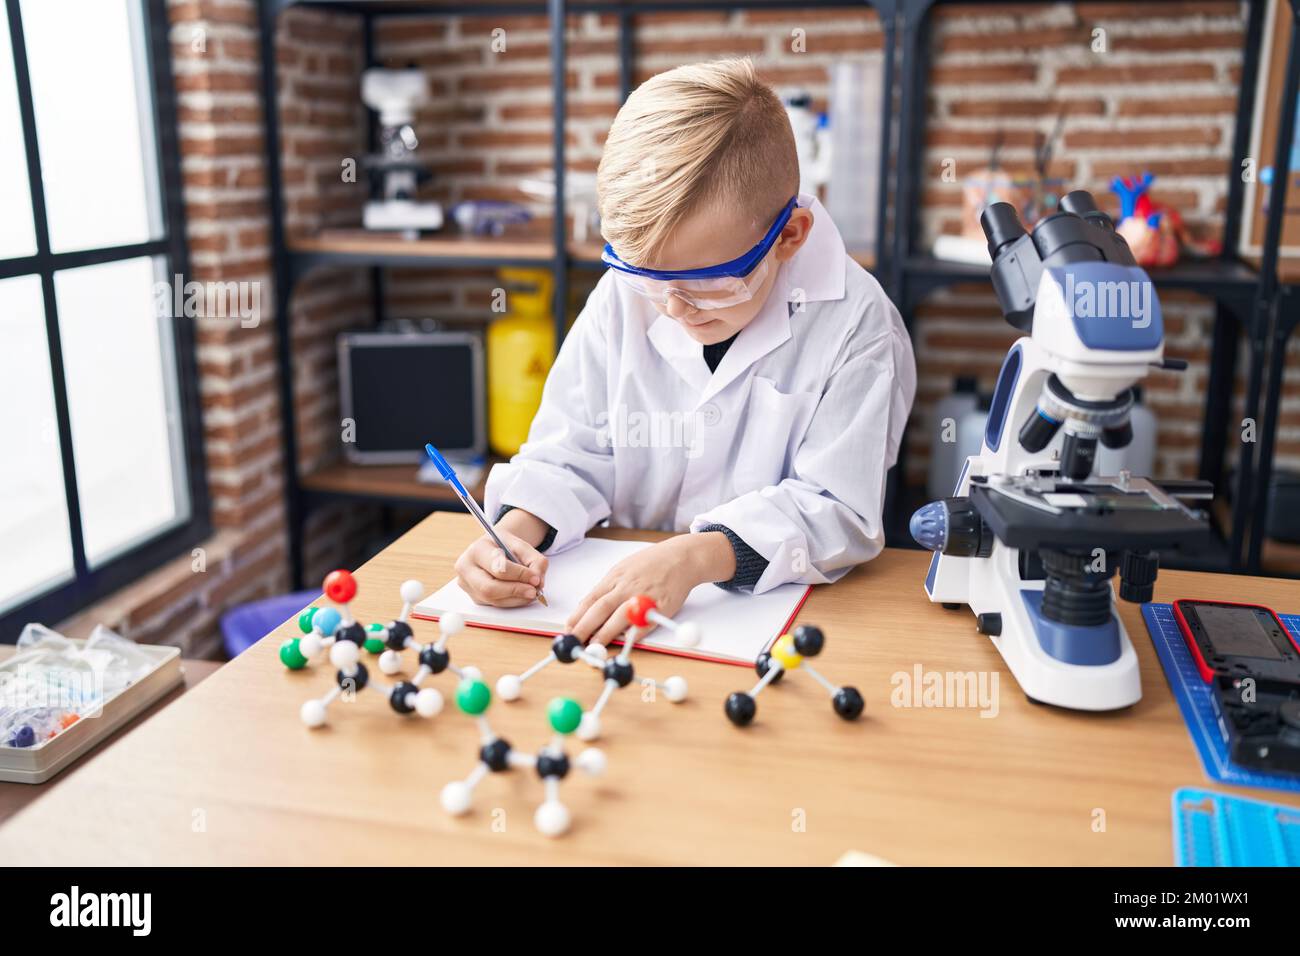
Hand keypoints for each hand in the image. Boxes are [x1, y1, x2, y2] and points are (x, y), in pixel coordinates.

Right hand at [454, 512, 548, 607]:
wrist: (494, 549)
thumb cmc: (506, 547)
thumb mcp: (522, 546)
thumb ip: (535, 561)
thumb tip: (538, 582)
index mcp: (477, 550)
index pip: (497, 568)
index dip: (519, 575)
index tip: (535, 578)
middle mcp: (466, 568)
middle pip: (489, 588)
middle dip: (515, 591)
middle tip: (534, 591)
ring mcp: (467, 585)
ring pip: (492, 600)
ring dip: (516, 599)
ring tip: (531, 592)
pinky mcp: (474, 597)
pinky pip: (494, 604)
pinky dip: (511, 601)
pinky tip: (521, 594)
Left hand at [566, 532, 733, 644]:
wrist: (680, 557)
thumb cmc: (650, 564)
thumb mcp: (623, 569)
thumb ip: (607, 588)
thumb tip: (588, 607)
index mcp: (615, 577)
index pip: (591, 599)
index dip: (578, 616)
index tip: (568, 630)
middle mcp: (626, 586)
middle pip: (600, 609)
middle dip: (584, 628)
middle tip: (574, 643)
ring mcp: (643, 596)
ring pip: (619, 617)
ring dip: (605, 634)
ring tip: (594, 648)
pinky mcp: (660, 606)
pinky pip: (644, 623)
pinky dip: (632, 634)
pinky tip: (623, 643)